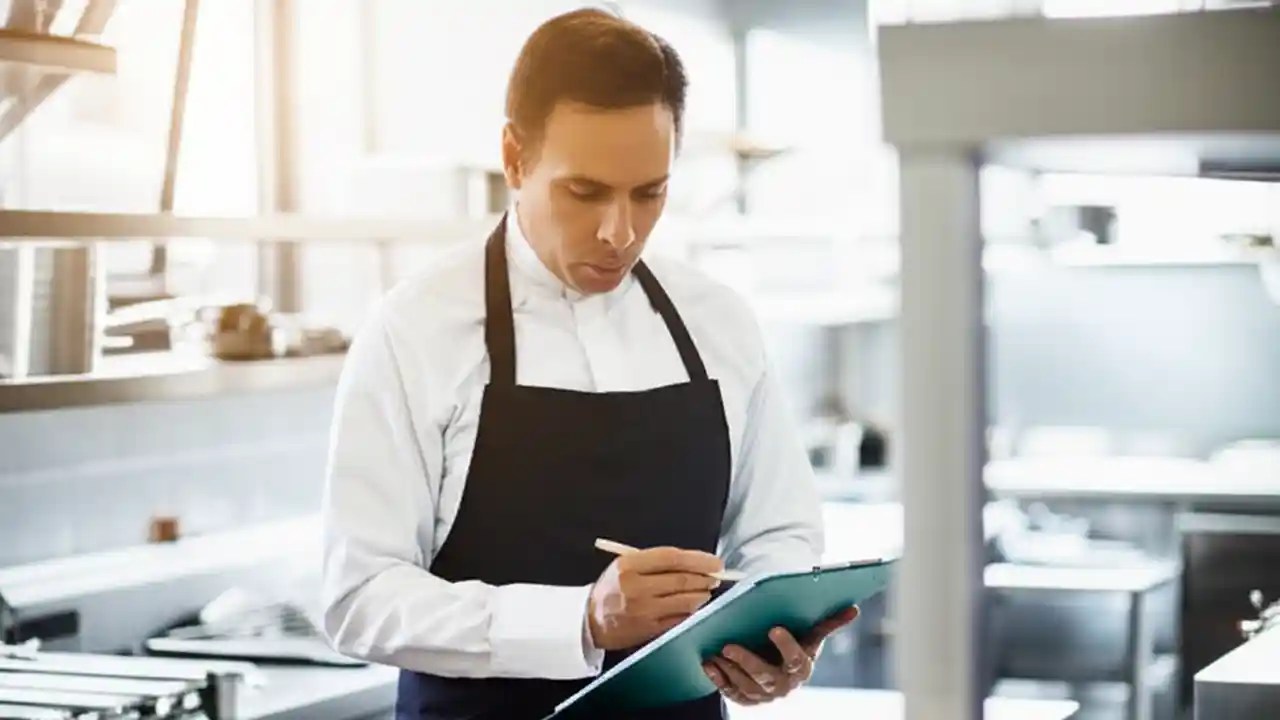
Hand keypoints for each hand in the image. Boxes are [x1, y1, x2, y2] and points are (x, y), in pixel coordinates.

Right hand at [587, 547, 723, 650]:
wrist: (591, 619)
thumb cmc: (612, 588)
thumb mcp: (625, 565)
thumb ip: (655, 562)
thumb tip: (693, 563)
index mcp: (629, 566)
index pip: (672, 558)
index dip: (698, 559)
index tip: (714, 562)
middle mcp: (636, 588)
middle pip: (681, 580)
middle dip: (704, 578)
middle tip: (716, 576)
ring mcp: (643, 611)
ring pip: (684, 601)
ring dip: (701, 595)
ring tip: (705, 591)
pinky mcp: (649, 629)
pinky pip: (679, 619)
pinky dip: (691, 611)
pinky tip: (693, 606)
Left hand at [702, 606, 858, 705]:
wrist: (781, 668)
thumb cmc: (796, 644)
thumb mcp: (811, 634)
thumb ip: (829, 623)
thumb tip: (854, 609)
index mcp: (802, 668)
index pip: (796, 659)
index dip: (786, 645)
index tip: (773, 628)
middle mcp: (784, 685)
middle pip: (766, 677)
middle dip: (747, 662)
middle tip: (729, 646)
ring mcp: (764, 695)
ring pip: (746, 687)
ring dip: (730, 670)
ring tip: (716, 652)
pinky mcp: (747, 698)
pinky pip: (731, 692)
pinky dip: (718, 679)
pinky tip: (708, 664)